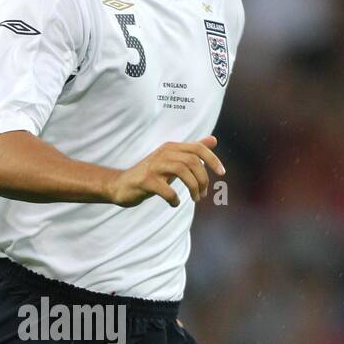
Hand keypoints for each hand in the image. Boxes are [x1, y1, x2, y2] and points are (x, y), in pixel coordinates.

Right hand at [108, 135, 224, 207]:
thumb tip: (213, 139)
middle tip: (203, 194)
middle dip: (203, 179)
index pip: (198, 148)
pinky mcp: (146, 181)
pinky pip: (167, 190)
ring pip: (182, 172)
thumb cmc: (150, 174)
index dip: (213, 160)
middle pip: (192, 161)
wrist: (121, 185)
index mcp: (171, 148)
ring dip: (193, 188)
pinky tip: (174, 204)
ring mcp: (154, 167)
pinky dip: (174, 199)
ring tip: (195, 199)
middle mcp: (163, 153)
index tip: (222, 173)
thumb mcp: (172, 160)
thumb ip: (192, 150)